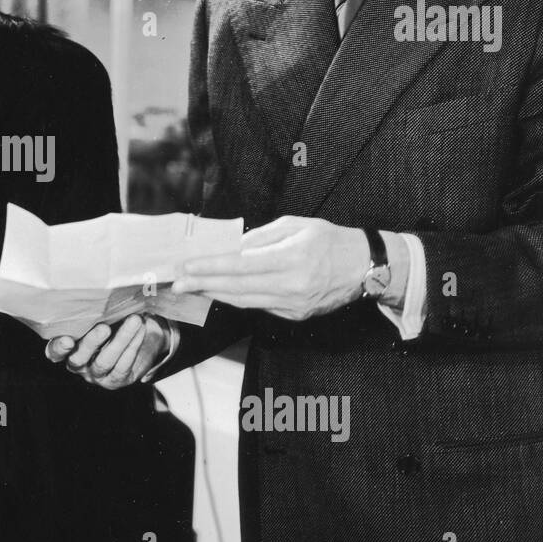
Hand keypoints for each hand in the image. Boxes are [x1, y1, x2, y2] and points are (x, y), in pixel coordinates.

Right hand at [45, 313, 168, 388]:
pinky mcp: (116, 380)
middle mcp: (78, 364)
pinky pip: (123, 366)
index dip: (58, 348)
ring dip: (120, 340)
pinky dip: (132, 346)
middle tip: (104, 327)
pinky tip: (140, 330)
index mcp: (67, 347)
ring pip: (104, 361)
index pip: (54, 352)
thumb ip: (94, 308)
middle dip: (91, 342)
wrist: (140, 337)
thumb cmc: (113, 319)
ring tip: (134, 321)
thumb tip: (100, 285)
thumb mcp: (100, 313)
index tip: (67, 340)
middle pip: (78, 358)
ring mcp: (97, 375)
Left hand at [171, 216, 369, 320]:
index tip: (186, 267)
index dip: (209, 267)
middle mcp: (292, 286)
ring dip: (215, 294)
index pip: (240, 265)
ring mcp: (294, 305)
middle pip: (237, 288)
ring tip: (192, 287)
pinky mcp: (296, 315)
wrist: (366, 267)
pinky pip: (259, 307)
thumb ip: (261, 238)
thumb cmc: (330, 240)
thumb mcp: (296, 226)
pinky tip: (220, 291)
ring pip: (245, 302)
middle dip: (202, 285)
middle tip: (176, 283)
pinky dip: (237, 299)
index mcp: (291, 259)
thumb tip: (231, 248)